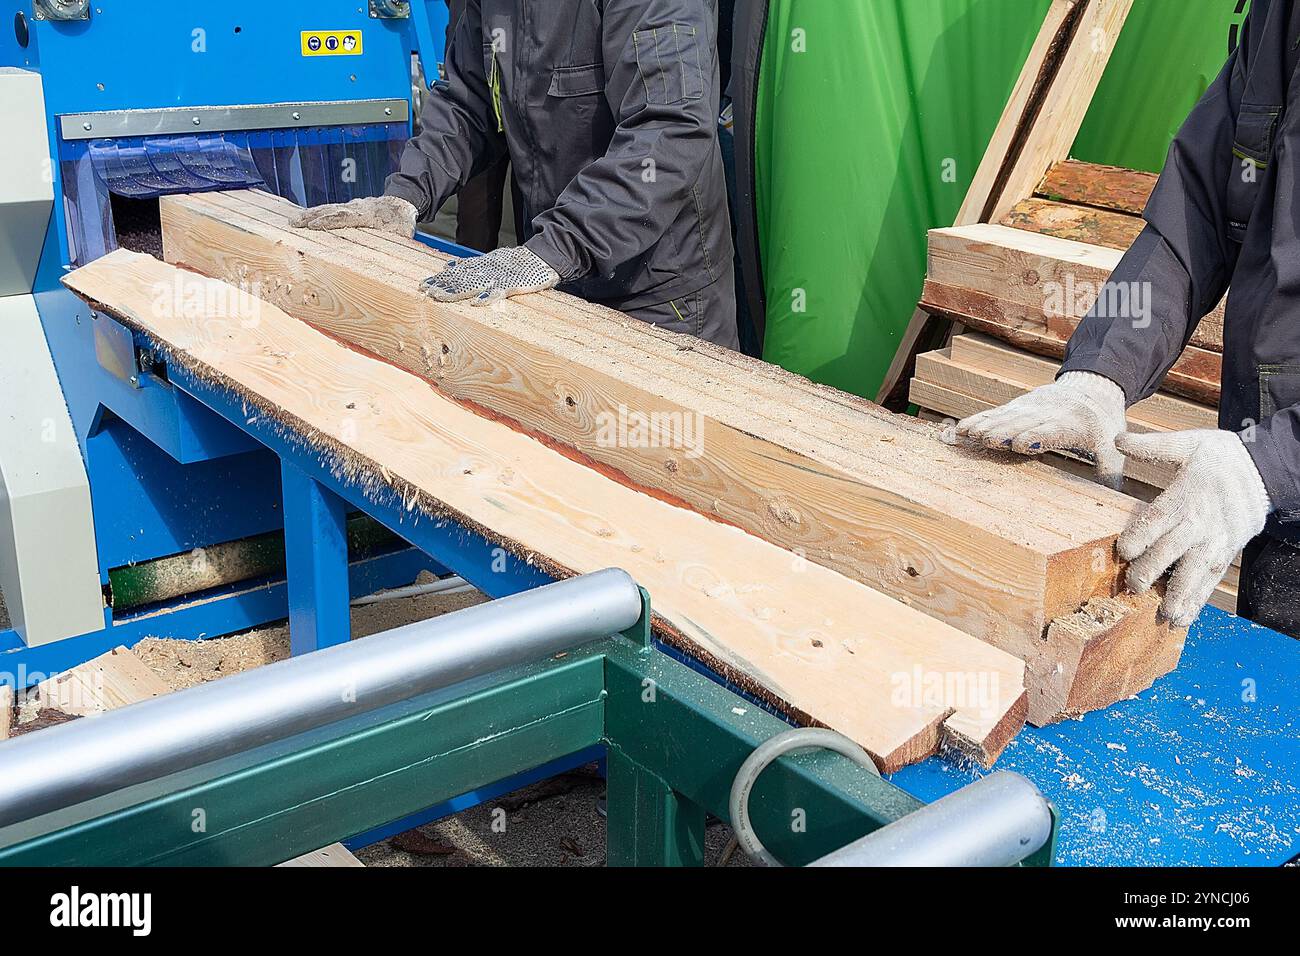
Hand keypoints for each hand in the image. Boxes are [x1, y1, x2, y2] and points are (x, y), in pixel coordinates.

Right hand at [287, 196, 417, 237]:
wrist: (402, 202)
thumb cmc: (401, 220)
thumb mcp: (403, 233)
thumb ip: (397, 242)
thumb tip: (394, 257)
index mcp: (368, 214)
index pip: (345, 217)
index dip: (329, 221)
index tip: (314, 225)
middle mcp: (356, 208)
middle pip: (331, 211)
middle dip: (311, 217)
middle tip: (294, 223)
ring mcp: (350, 207)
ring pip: (328, 209)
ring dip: (310, 215)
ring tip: (293, 222)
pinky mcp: (347, 208)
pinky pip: (330, 210)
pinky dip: (316, 214)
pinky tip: (303, 219)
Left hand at [421, 246, 559, 304]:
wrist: (543, 256)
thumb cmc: (518, 262)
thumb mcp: (492, 259)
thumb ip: (472, 264)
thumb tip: (450, 264)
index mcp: (482, 264)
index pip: (457, 271)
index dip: (440, 278)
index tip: (423, 284)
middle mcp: (487, 269)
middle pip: (460, 278)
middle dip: (442, 285)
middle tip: (425, 291)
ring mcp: (499, 276)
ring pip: (474, 284)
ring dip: (456, 291)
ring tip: (440, 297)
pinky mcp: (513, 284)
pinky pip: (500, 291)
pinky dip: (488, 296)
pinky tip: (477, 303)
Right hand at [955, 371, 1128, 488]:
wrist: (1094, 387)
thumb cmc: (1104, 425)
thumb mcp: (1113, 451)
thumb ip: (1110, 477)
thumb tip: (1117, 511)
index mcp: (1076, 425)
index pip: (1055, 431)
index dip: (1039, 436)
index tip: (1022, 444)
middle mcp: (1050, 413)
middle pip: (1024, 423)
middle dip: (1005, 431)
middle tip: (986, 440)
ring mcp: (1032, 408)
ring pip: (1007, 416)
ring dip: (986, 425)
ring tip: (967, 434)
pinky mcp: (1019, 406)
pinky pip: (996, 413)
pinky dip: (979, 419)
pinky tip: (963, 428)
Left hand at [1116, 429, 1270, 626]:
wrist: (1264, 468)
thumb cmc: (1219, 456)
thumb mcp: (1186, 444)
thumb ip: (1151, 446)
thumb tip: (1117, 438)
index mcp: (1184, 497)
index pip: (1156, 521)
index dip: (1138, 538)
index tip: (1124, 552)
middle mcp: (1198, 523)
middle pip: (1171, 551)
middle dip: (1151, 572)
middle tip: (1133, 588)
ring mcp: (1215, 540)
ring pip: (1194, 572)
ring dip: (1180, 595)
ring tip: (1167, 615)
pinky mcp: (1228, 551)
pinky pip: (1211, 579)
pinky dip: (1199, 599)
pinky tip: (1186, 617)